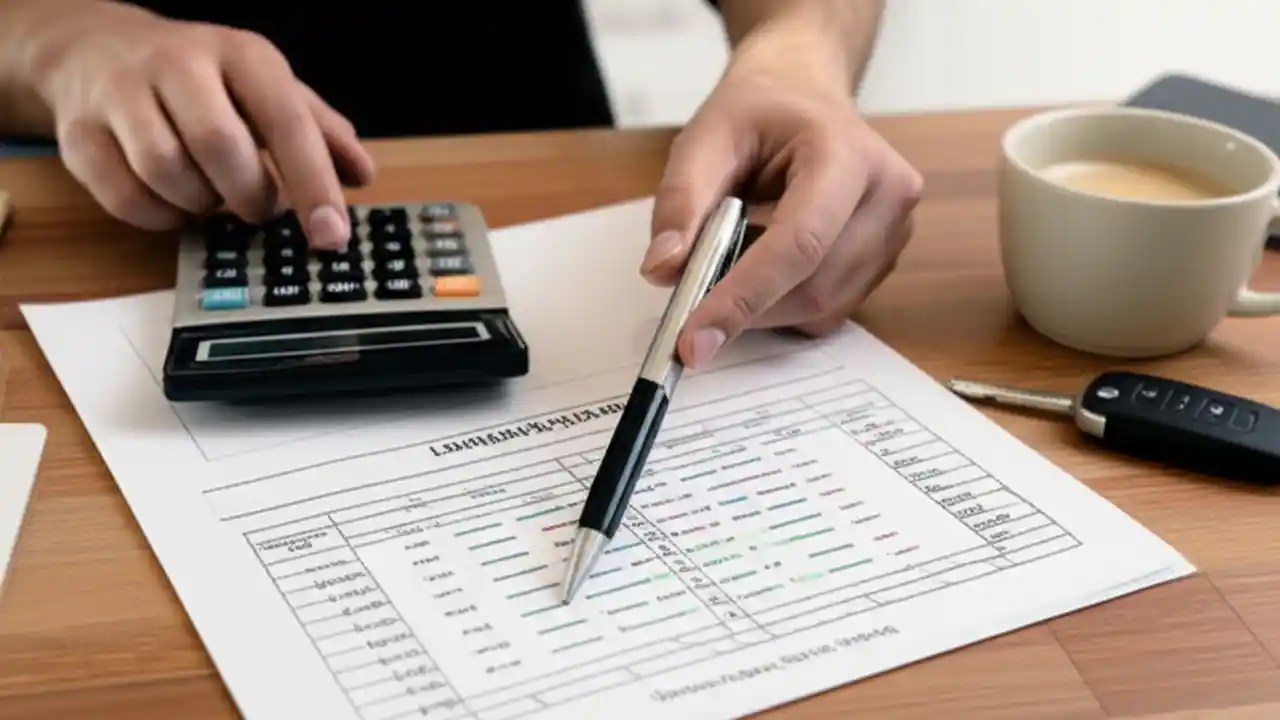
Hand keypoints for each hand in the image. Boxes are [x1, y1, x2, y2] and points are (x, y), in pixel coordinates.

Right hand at [26, 2, 373, 247]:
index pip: (286, 121)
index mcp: (242, 55)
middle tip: (259, 208)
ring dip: (200, 204)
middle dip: (249, 196)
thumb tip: (362, 174)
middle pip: (220, 147)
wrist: (97, 49)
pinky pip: (125, 197)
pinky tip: (172, 202)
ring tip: (211, 194)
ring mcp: (122, 94)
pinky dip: (159, 216)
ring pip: (167, 171)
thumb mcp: (268, 89)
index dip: (314, 184)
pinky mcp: (80, 133)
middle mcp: (180, 64)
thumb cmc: (204, 80)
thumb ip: (319, 131)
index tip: (332, 235)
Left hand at [643, 40, 921, 368]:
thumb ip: (681, 200)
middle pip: (811, 286)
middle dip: (744, 305)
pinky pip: (826, 310)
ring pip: (819, 307)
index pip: (799, 243)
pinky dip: (781, 304)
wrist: (802, 96)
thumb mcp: (704, 138)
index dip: (744, 297)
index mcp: (847, 153)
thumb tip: (663, 271)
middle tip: (690, 297)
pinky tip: (764, 263)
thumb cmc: (756, 113)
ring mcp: (894, 232)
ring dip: (761, 306)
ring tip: (733, 256)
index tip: (692, 341)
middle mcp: (887, 195)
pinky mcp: (883, 261)